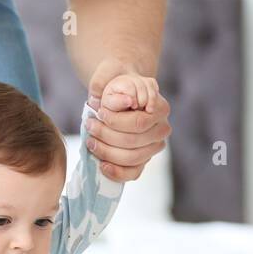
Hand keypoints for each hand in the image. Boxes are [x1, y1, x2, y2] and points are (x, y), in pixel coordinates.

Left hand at [84, 56, 171, 182]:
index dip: (115, 121)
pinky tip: (102, 165)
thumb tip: (128, 102)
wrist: (119, 95)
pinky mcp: (144, 161)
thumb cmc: (117, 87)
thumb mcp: (116, 80)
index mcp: (160, 108)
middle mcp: (162, 129)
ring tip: (91, 141)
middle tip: (90, 126)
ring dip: (106, 152)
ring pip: (131, 158)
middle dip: (106, 135)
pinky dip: (116, 172)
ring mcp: (154, 147)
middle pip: (133, 141)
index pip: (138, 122)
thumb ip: (121, 89)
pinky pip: (133, 173)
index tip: (99, 112)